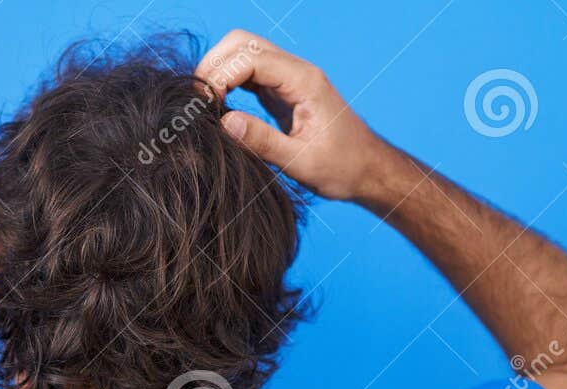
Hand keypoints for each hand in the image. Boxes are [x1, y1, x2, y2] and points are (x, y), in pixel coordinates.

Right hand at [196, 30, 392, 202]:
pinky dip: (228, 82)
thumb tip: (224, 123)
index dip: (221, 75)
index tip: (206, 106)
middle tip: (200, 102)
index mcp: (303, 81)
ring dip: (219, 71)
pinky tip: (219, 107)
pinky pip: (248, 73)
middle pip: (244, 43)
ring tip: (206, 106)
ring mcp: (288, 79)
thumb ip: (263, 141)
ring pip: (243, 53)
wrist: (366, 168)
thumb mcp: (301, 162)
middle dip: (214, 65)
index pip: (251, 58)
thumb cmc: (342, 167)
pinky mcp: (281, 91)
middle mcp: (296, 71)